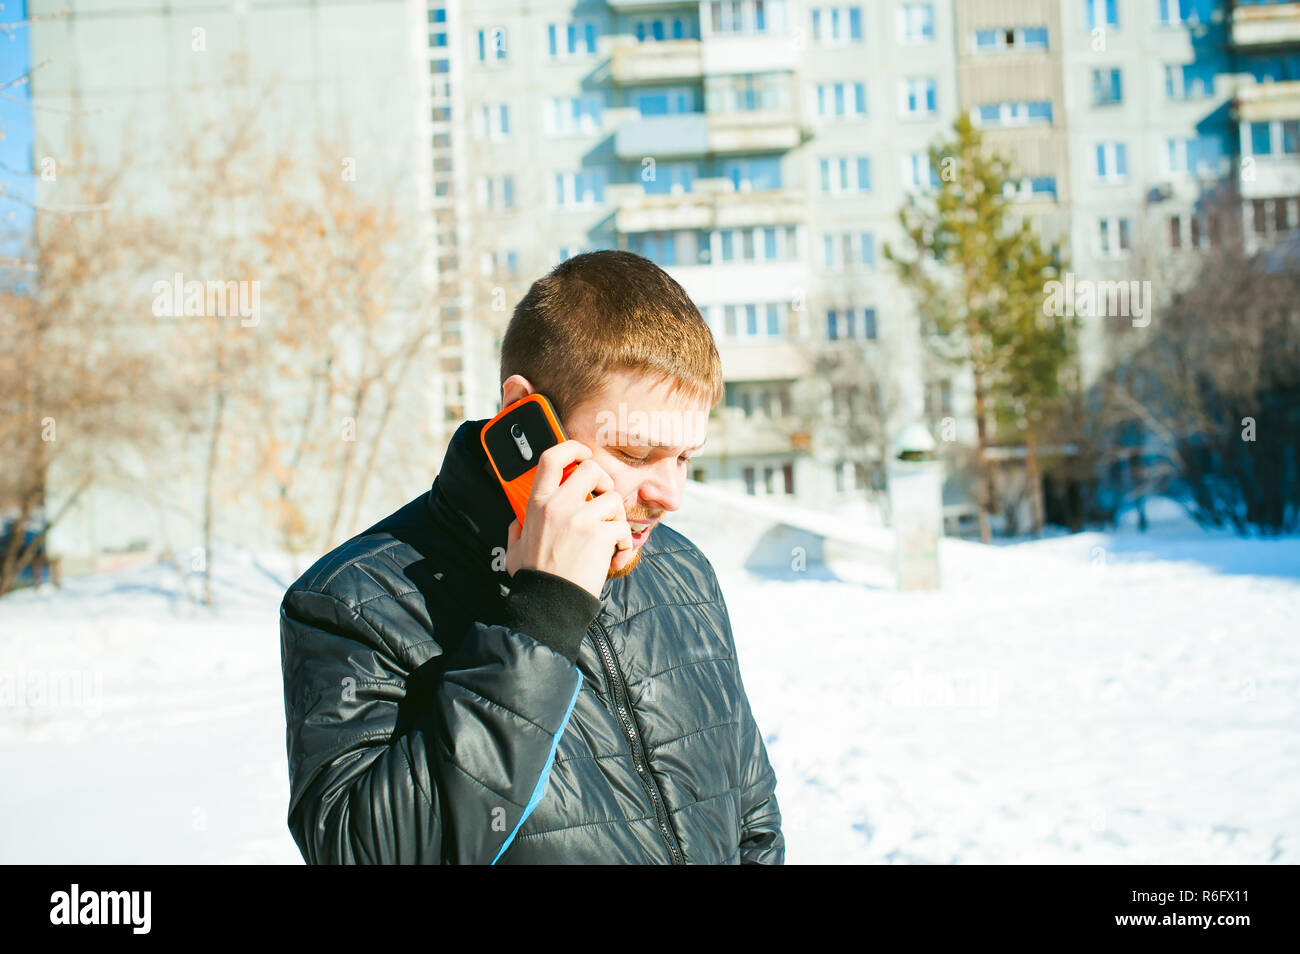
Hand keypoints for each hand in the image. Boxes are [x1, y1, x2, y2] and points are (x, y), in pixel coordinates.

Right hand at [504, 440, 634, 598]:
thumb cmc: (534, 578)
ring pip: (613, 499)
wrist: (548, 604)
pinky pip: (624, 527)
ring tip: (610, 538)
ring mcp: (580, 519)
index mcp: (537, 504)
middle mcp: (558, 505)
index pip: (552, 457)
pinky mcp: (600, 535)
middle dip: (603, 481)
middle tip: (603, 499)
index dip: (572, 447)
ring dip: (617, 518)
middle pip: (590, 468)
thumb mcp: (515, 547)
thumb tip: (520, 519)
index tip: (582, 454)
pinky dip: (625, 544)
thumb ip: (518, 527)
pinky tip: (615, 557)